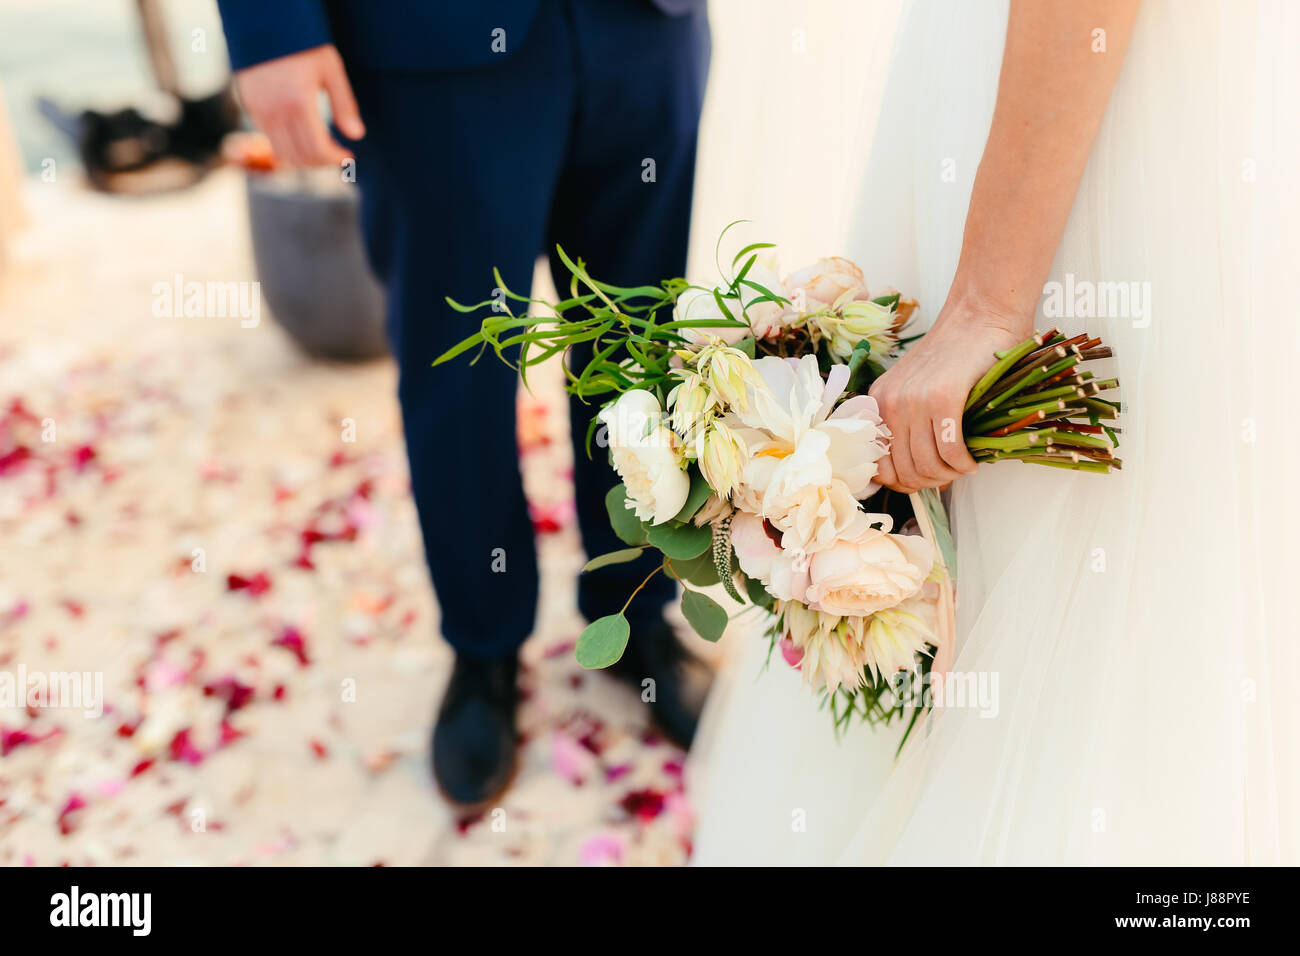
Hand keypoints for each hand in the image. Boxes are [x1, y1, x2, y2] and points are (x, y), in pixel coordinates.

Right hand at [233, 44, 364, 167]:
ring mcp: (258, 111)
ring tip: (323, 148)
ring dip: (305, 158)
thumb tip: (356, 136)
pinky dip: (289, 146)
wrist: (264, 23)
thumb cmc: (303, 44)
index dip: (335, 158)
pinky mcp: (249, 107)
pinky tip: (304, 135)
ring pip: (283, 153)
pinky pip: (271, 138)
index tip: (348, 156)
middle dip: (322, 162)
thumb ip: (344, 105)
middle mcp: (275, 111)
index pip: (317, 149)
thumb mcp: (331, 70)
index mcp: (298, 103)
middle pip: (300, 157)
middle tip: (337, 155)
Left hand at [869, 298, 1029, 493]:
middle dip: (930, 482)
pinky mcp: (943, 398)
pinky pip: (951, 451)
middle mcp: (889, 403)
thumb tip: (917, 477)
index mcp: (877, 403)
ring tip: (964, 466)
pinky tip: (974, 458)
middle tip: (951, 475)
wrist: (979, 313)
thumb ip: (908, 424)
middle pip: (904, 472)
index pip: (879, 466)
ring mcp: (914, 401)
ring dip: (950, 475)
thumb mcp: (915, 387)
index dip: (904, 482)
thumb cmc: (954, 354)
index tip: (926, 479)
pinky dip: (965, 463)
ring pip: (927, 465)